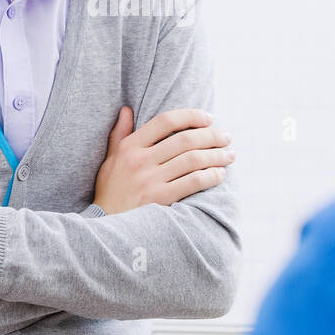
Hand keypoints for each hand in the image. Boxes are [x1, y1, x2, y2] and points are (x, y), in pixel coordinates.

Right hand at [92, 107, 233, 214]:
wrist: (105, 224)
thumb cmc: (111, 191)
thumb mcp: (110, 160)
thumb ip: (119, 134)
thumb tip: (127, 109)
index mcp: (129, 146)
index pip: (165, 121)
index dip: (190, 116)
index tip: (208, 118)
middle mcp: (140, 161)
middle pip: (184, 140)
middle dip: (211, 136)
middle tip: (227, 138)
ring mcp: (149, 180)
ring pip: (192, 160)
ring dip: (216, 155)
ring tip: (229, 155)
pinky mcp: (159, 200)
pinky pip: (192, 182)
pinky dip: (210, 176)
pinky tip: (220, 174)